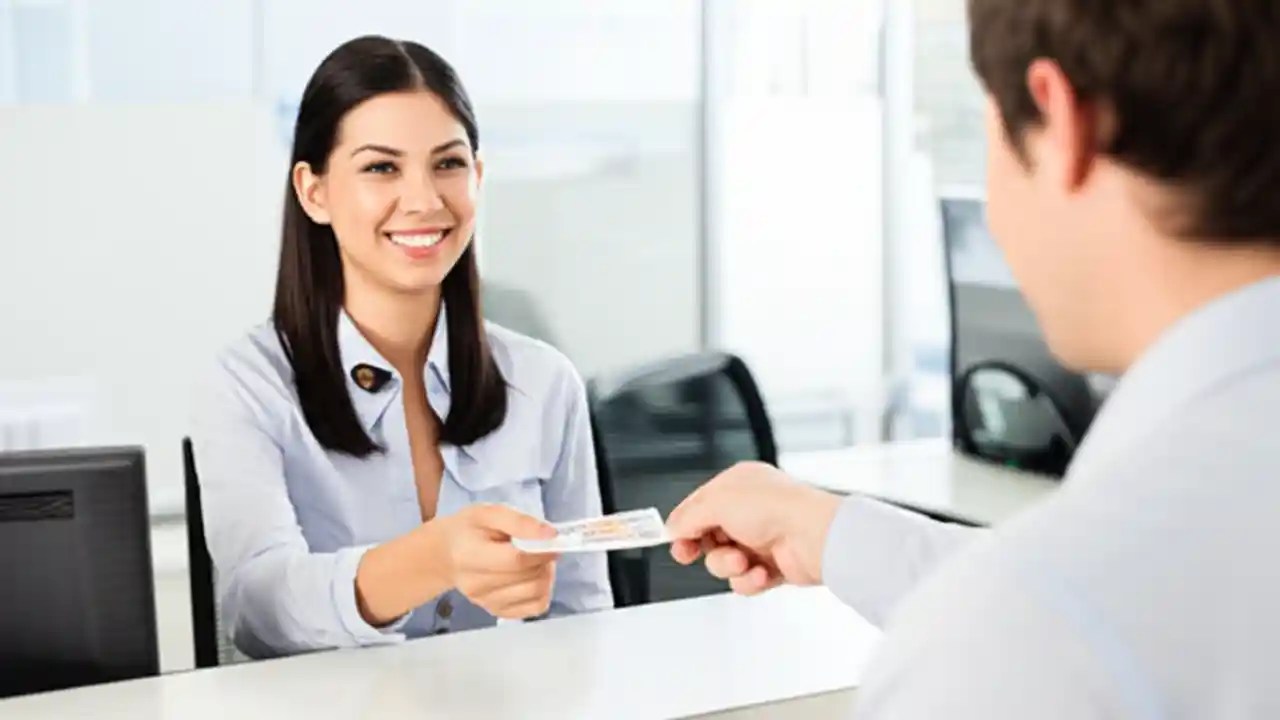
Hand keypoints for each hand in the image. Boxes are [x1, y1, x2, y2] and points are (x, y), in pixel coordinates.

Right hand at [441, 504, 559, 619]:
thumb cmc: (468, 529)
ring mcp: (486, 603)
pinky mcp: (498, 612)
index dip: (541, 551)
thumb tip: (551, 534)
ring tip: (537, 560)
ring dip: (546, 575)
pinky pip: (535, 607)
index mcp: (470, 557)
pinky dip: (543, 591)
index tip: (552, 539)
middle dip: (544, 561)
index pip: (516, 560)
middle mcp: (476, 586)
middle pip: (528, 579)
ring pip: (535, 594)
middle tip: (542, 546)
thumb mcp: (488, 513)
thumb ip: (519, 521)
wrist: (446, 555)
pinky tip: (534, 576)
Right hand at [666, 462, 841, 595]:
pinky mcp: (773, 566)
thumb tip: (673, 527)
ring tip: (743, 561)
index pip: (699, 505)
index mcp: (738, 485)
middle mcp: (750, 510)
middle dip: (705, 549)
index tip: (674, 541)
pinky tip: (761, 572)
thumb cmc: (779, 508)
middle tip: (693, 554)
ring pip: (724, 562)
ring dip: (728, 566)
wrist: (817, 538)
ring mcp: (762, 539)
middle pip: (708, 537)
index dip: (683, 525)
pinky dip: (750, 580)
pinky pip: (745, 580)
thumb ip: (688, 516)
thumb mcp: (717, 502)